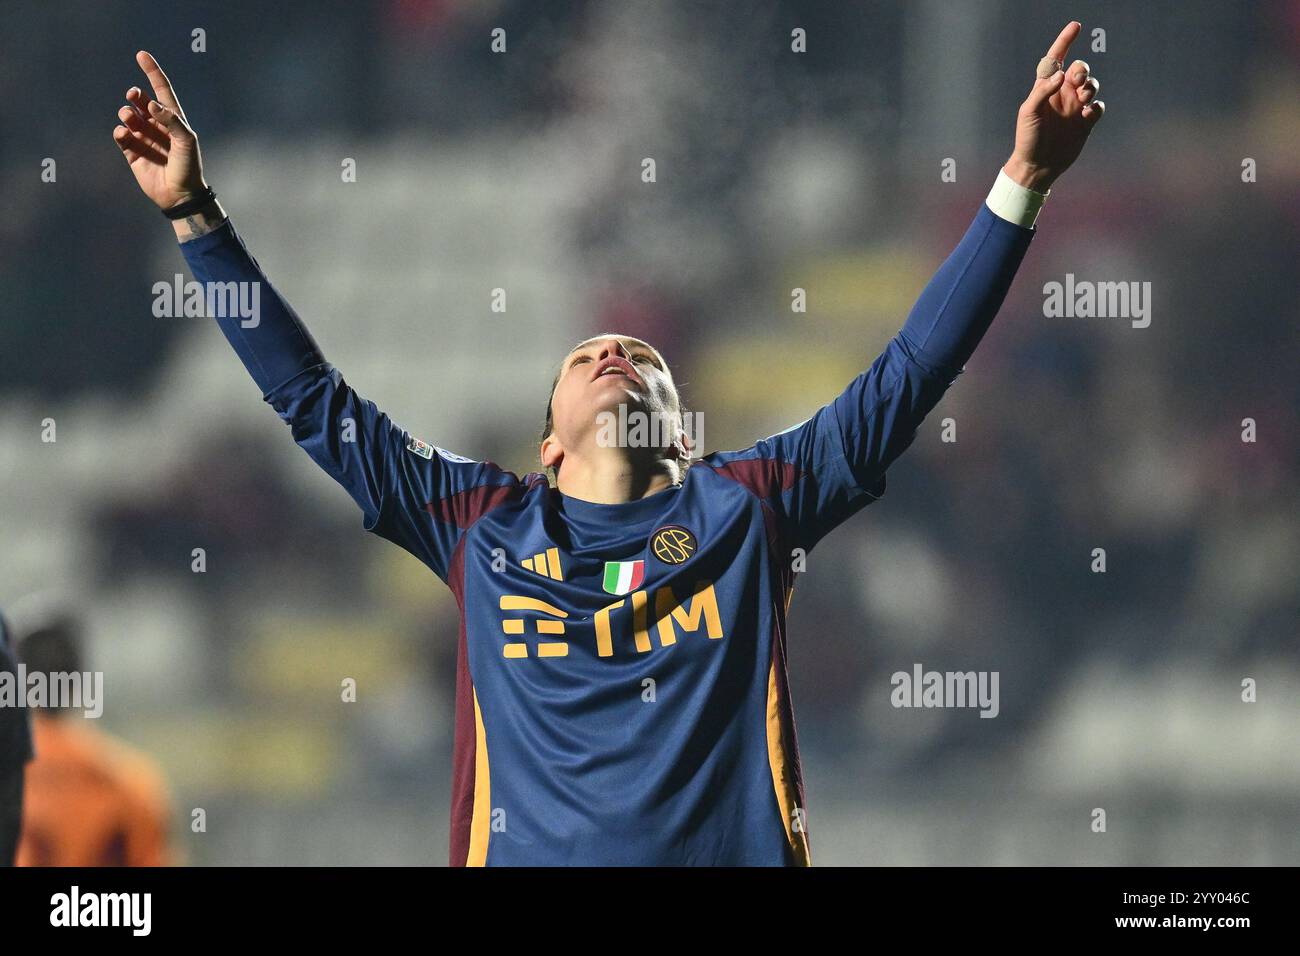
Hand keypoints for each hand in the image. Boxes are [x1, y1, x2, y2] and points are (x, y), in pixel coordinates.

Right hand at [112, 51, 206, 209]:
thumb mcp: (186, 141)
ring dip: (127, 113)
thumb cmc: (189, 167)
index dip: (152, 72)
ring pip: (128, 116)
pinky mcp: (132, 152)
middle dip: (135, 95)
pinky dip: (120, 131)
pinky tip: (125, 133)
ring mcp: (144, 138)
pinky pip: (121, 135)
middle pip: (141, 101)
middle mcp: (157, 126)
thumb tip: (151, 103)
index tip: (142, 54)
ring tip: (129, 117)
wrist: (180, 195)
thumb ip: (171, 120)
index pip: (161, 91)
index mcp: (173, 120)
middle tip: (134, 96)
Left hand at [1004, 22, 1104, 192]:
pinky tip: (1088, 115)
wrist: (1038, 166)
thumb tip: (1060, 75)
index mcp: (1046, 88)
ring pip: (1092, 85)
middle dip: (1083, 69)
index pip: (1056, 59)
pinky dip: (1096, 107)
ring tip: (1083, 99)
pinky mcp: (1085, 122)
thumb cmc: (1028, 138)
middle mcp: (1062, 94)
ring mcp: (1075, 107)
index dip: (1065, 41)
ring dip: (1091, 86)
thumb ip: (1043, 91)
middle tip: (1078, 80)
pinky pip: (1098, 106)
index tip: (1076, 26)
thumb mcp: (1029, 112)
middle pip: (1080, 70)